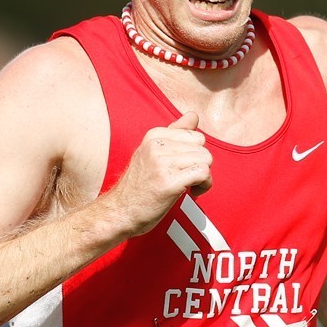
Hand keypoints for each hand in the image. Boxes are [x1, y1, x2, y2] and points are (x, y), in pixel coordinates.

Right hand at [103, 111, 211, 236]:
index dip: (195, 154)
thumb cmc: (139, 186)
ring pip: (205, 159)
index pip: (195, 136)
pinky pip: (204, 173)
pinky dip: (204, 185)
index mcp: (154, 136)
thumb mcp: (153, 153)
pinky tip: (193, 193)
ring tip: (189, 187)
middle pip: (203, 147)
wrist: (120, 212)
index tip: (183, 168)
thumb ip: (175, 133)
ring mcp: (162, 163)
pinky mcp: (169, 181)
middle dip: (201, 165)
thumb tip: (193, 115)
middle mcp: (157, 145)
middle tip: (187, 179)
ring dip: (204, 177)